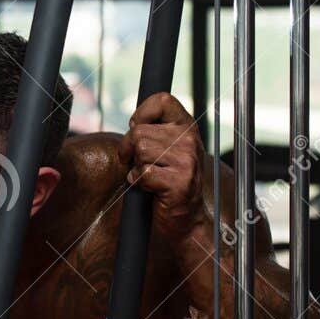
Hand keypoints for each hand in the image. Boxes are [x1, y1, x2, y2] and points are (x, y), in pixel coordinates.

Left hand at [120, 92, 208, 242]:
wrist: (184, 219)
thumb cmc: (168, 182)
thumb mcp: (167, 149)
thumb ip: (155, 131)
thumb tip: (133, 122)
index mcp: (187, 126)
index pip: (161, 99)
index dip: (141, 114)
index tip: (138, 131)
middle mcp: (190, 139)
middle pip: (139, 132)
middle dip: (129, 150)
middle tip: (138, 164)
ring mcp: (187, 160)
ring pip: (140, 151)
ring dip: (136, 168)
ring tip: (149, 177)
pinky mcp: (179, 181)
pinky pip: (142, 173)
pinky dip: (139, 183)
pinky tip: (150, 189)